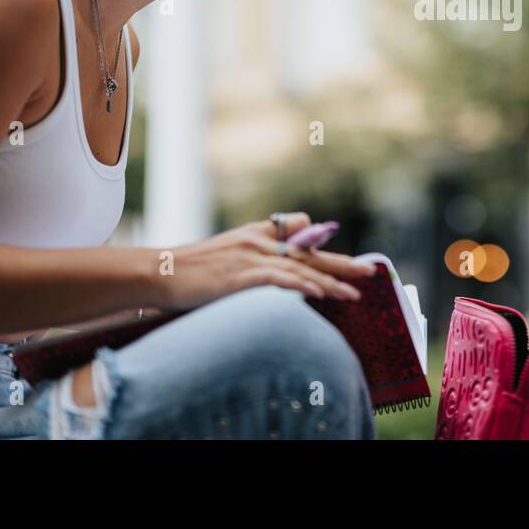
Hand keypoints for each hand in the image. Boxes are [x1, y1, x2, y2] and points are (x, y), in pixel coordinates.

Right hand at [149, 212, 378, 310]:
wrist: (159, 272)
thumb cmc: (188, 271)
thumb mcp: (226, 256)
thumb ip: (253, 257)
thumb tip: (279, 272)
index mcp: (255, 235)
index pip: (298, 235)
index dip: (323, 248)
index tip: (346, 261)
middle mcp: (258, 241)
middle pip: (309, 251)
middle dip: (341, 263)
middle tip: (369, 271)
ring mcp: (251, 257)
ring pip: (300, 268)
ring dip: (330, 282)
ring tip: (353, 294)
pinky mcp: (241, 275)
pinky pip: (279, 279)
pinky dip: (301, 285)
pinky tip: (319, 294)